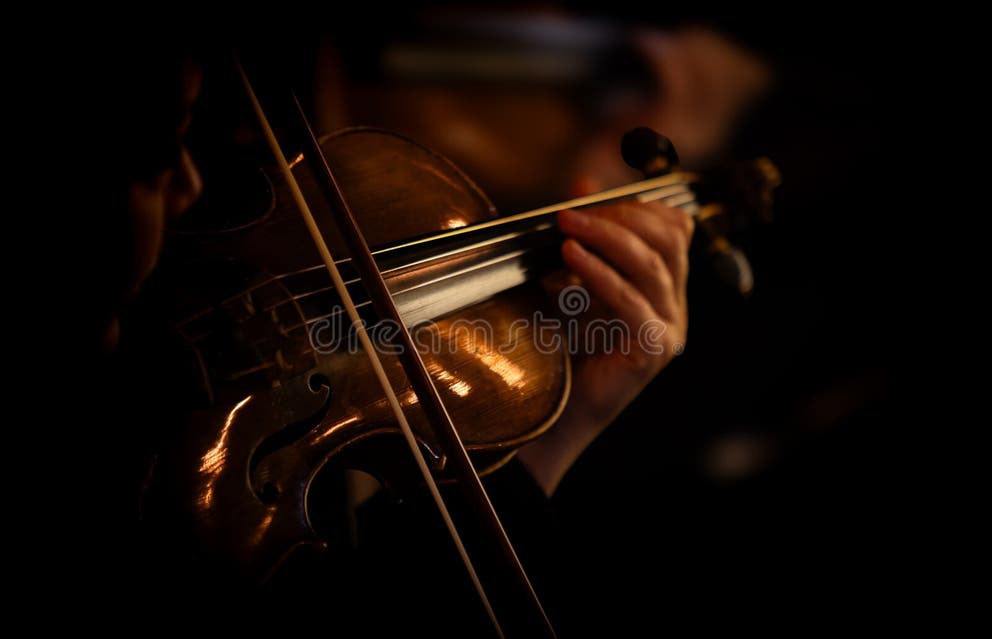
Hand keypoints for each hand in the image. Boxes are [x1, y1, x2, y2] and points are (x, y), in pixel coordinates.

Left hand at [517, 184, 693, 494]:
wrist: (555, 414)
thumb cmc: (563, 348)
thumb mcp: (575, 280)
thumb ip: (588, 236)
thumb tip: (585, 183)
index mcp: (664, 288)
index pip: (675, 228)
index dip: (638, 205)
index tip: (590, 199)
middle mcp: (674, 307)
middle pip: (669, 239)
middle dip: (620, 216)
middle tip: (572, 213)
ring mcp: (669, 329)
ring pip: (652, 263)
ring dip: (606, 235)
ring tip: (566, 224)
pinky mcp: (652, 350)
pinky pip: (630, 299)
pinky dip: (599, 271)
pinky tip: (571, 255)